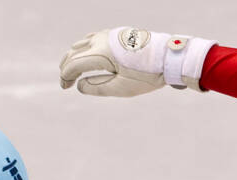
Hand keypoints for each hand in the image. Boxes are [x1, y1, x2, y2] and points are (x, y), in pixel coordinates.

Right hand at [60, 27, 215, 96]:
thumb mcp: (120, 88)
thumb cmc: (147, 75)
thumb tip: (79, 85)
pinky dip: (85, 48)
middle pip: (74, 52)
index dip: (65, 77)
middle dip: (67, 67)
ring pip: (83, 43)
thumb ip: (96, 87)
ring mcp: (111, 34)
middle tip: (66, 82)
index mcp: (102, 54)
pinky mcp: (118, 34)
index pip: (73, 64)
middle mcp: (104, 40)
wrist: (170, 57)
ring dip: (74, 56)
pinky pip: (94, 38)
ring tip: (72, 70)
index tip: (66, 88)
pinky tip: (87, 56)